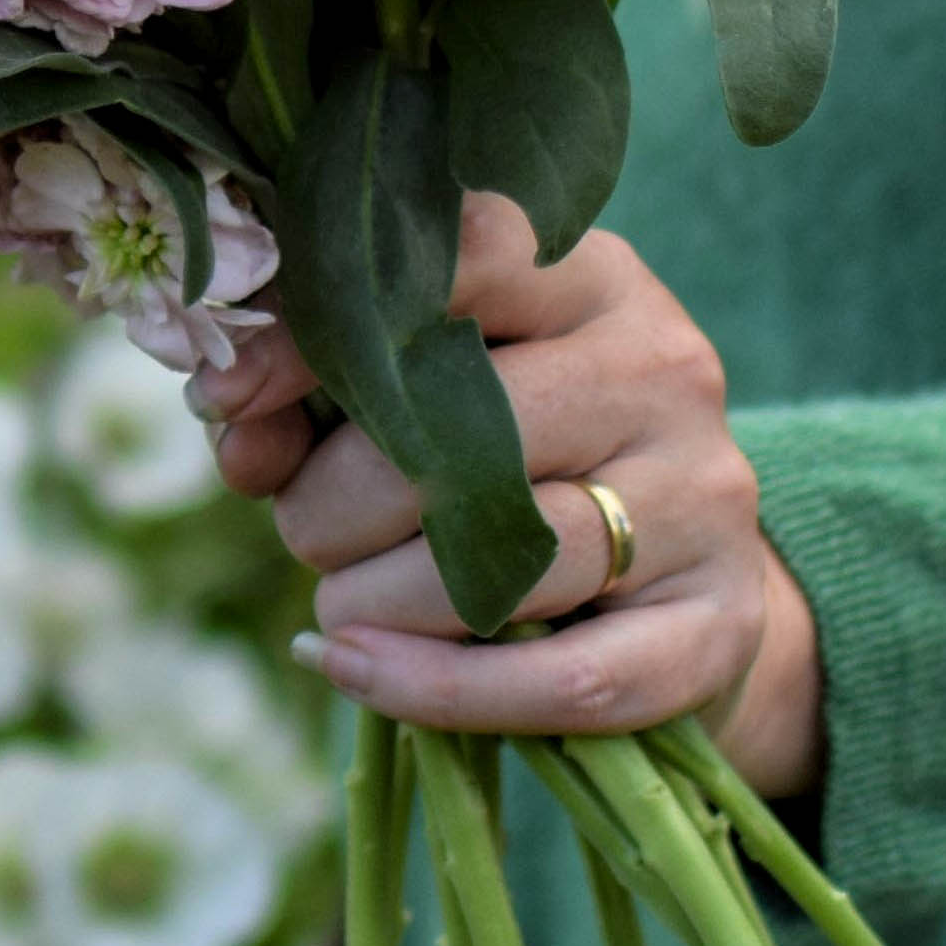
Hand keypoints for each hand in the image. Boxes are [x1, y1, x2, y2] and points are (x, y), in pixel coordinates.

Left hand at [190, 195, 827, 790]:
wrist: (672, 594)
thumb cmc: (508, 471)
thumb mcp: (413, 405)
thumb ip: (310, 400)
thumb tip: (228, 412)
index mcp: (588, 279)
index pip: (463, 256)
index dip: (318, 331)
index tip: (227, 396)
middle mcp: (664, 368)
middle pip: (469, 430)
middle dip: (339, 499)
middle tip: (305, 533)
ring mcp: (704, 498)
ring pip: (508, 559)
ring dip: (380, 598)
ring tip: (344, 605)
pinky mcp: (718, 626)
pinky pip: (567, 679)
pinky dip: (436, 689)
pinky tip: (357, 671)